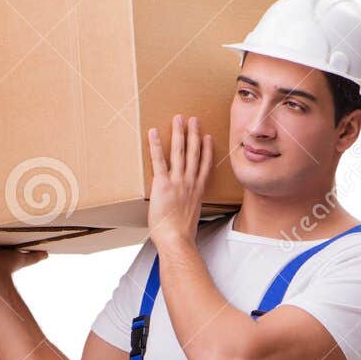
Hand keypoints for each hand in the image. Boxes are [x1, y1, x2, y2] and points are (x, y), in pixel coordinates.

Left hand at [147, 114, 212, 247]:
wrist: (177, 240)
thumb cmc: (182, 236)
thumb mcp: (190, 221)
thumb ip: (188, 210)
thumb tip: (183, 213)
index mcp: (197, 191)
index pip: (205, 166)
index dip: (207, 149)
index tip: (207, 137)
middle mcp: (190, 183)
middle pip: (194, 153)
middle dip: (194, 134)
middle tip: (193, 120)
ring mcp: (177, 182)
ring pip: (180, 152)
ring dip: (179, 133)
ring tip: (179, 119)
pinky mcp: (162, 184)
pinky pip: (158, 160)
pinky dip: (155, 145)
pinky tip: (153, 132)